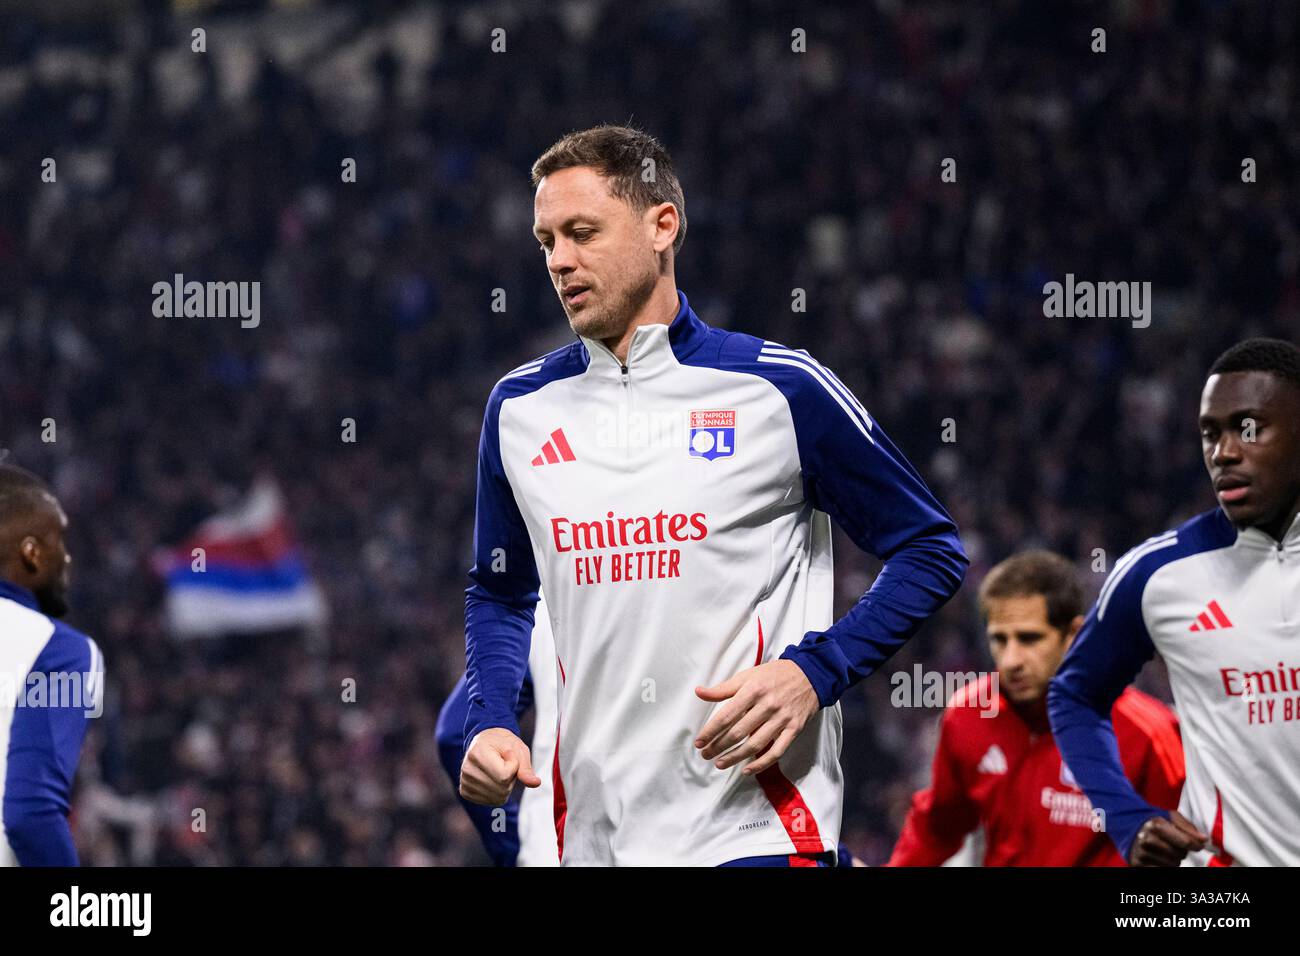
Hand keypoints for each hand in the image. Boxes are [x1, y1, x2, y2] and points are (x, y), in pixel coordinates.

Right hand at [460, 727, 541, 805]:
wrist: (485, 741)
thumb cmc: (503, 743)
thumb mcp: (518, 748)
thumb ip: (525, 767)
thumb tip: (535, 783)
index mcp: (477, 753)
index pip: (504, 775)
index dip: (514, 766)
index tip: (509, 755)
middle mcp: (467, 768)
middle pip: (502, 789)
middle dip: (511, 778)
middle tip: (505, 763)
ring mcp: (464, 781)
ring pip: (498, 798)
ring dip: (505, 787)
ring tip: (499, 770)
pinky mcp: (465, 791)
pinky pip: (491, 801)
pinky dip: (498, 793)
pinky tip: (493, 779)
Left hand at [694, 660, 819, 774]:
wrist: (810, 674)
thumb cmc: (774, 675)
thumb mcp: (747, 676)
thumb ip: (723, 688)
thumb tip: (699, 692)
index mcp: (753, 690)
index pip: (727, 715)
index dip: (711, 731)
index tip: (699, 742)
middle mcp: (767, 705)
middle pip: (738, 732)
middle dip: (719, 746)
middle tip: (706, 755)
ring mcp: (782, 718)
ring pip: (755, 744)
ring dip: (735, 757)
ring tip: (720, 763)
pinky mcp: (794, 729)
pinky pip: (776, 751)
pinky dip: (761, 764)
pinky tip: (746, 770)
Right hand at [1128, 810, 1207, 865]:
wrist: (1131, 829)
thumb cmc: (1157, 824)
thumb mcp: (1171, 818)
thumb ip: (1188, 827)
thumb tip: (1204, 840)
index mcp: (1156, 824)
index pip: (1185, 842)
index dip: (1194, 845)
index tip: (1198, 846)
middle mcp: (1147, 838)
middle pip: (1180, 854)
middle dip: (1181, 851)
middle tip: (1173, 845)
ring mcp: (1142, 852)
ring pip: (1173, 864)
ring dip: (1174, 860)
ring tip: (1166, 851)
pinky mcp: (1138, 864)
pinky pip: (1162, 870)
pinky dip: (1165, 866)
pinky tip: (1159, 858)